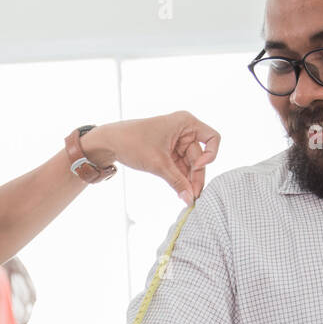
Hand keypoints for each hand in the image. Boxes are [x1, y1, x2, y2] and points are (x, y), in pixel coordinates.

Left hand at [84, 112, 219, 202]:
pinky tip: (181, 193)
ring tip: (187, 198)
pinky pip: (180, 168)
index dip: (211, 155)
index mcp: (186, 123)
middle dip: (196, 176)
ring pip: (190, 165)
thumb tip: (190, 200)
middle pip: (200, 157)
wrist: (109, 143)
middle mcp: (184, 131)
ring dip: (188, 181)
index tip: (198, 167)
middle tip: (193, 197)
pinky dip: (180, 179)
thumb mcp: (158, 164)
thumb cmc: (132, 142)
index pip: (213, 138)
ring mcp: (177, 142)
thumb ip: (177, 182)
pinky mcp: (168, 153)